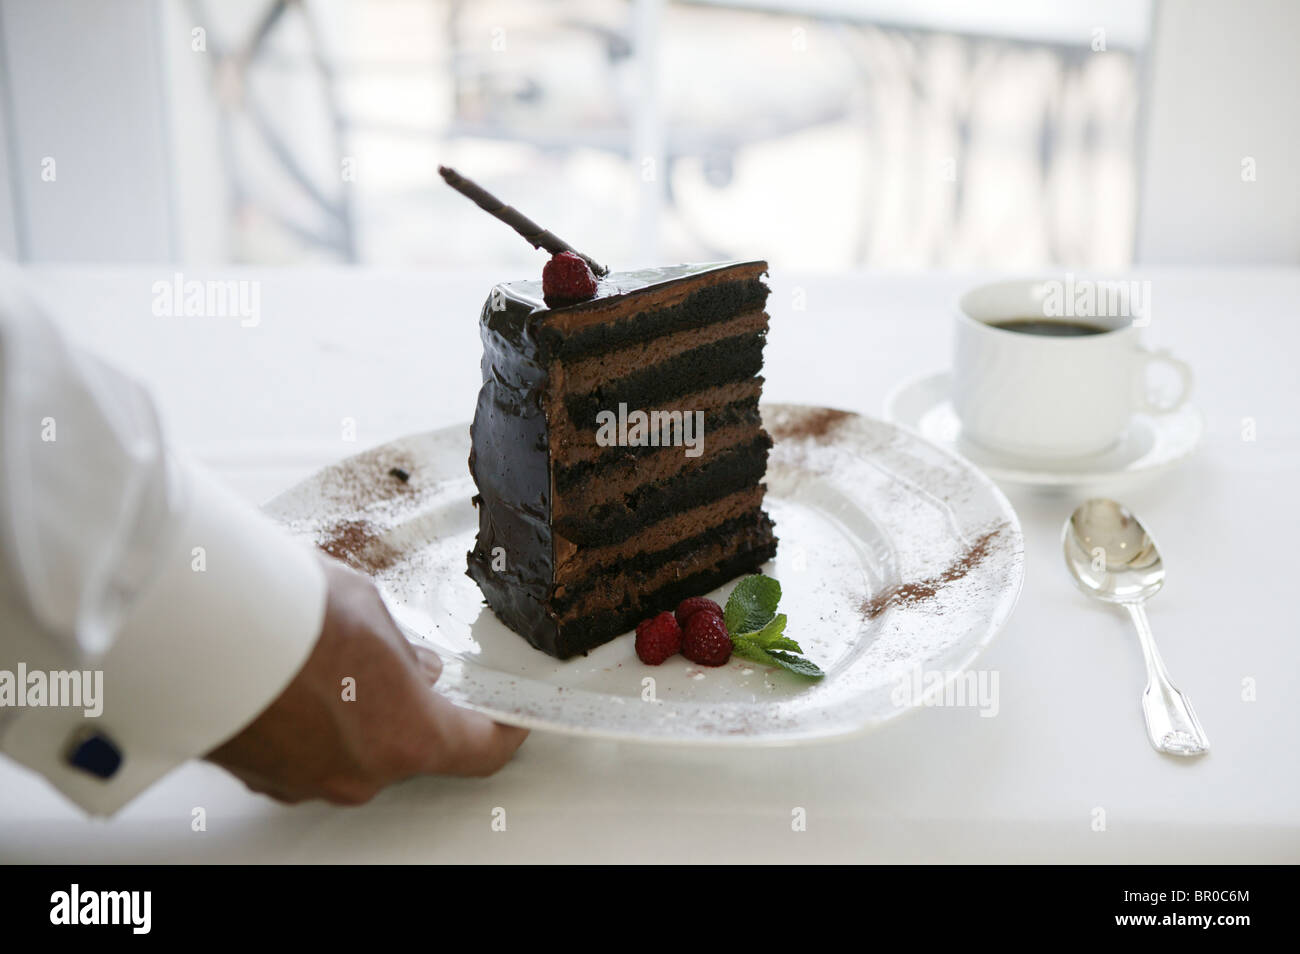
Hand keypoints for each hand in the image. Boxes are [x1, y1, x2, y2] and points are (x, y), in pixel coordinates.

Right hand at [207, 556, 526, 804]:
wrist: (190, 629)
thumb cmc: (282, 614)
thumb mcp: (370, 611)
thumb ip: (402, 650)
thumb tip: (414, 666)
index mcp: (406, 735)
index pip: (479, 749)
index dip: (503, 731)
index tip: (513, 717)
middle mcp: (359, 773)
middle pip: (411, 745)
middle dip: (411, 703)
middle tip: (400, 659)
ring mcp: (306, 779)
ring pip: (353, 748)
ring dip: (354, 709)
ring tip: (331, 653)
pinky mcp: (260, 774)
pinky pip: (305, 750)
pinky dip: (310, 719)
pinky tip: (293, 673)